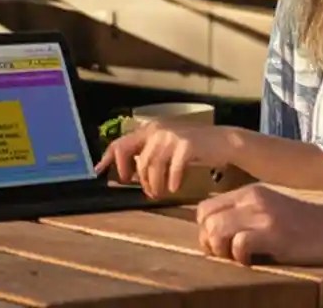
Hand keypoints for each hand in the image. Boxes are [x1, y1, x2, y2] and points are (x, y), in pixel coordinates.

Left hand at [94, 122, 236, 197]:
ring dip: (154, 184)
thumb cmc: (195, 149)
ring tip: (161, 192)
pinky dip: (173, 181)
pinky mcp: (186, 145)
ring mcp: (172, 136)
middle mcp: (158, 130)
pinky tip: (176, 187)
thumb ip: (149, 155)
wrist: (224, 141)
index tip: (99, 171)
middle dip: (140, 180)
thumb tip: (129, 174)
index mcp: (150, 130)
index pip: (121, 143)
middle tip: (148, 192)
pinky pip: (172, 169)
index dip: (108, 158)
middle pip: (136, 160)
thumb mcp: (168, 148)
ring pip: (152, 166)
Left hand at [195, 184, 322, 265]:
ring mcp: (263, 214)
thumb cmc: (307, 226)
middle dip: (209, 243)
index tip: (220, 246)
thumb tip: (215, 236)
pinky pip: (240, 244)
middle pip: (205, 219)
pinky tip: (255, 260)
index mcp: (249, 193)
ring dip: (222, 250)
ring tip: (239, 258)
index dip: (205, 231)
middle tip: (227, 255)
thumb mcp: (271, 211)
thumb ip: (245, 216)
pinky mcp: (275, 232)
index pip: (205, 208)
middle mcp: (252, 199)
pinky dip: (242, 257)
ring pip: (216, 230)